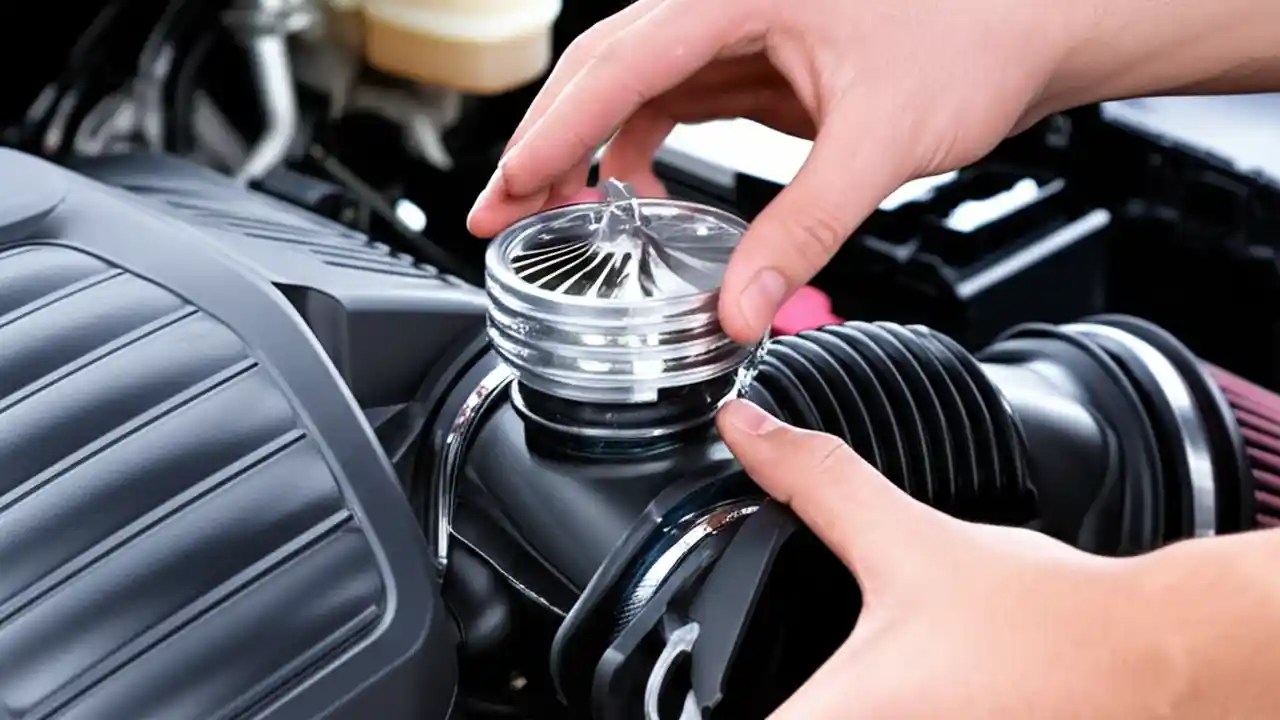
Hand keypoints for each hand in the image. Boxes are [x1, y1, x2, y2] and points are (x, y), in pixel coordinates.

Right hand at [467, 0, 1279, 343]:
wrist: (1039, 18)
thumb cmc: (981, 33)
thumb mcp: (881, 139)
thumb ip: (804, 226)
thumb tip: (743, 306)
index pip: (617, 63)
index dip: (551, 131)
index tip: (506, 191)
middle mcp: (727, 0)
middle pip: (604, 70)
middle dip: (546, 146)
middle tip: (501, 217)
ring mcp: (739, 27)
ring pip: (632, 87)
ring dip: (587, 152)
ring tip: (552, 218)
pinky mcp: (759, 56)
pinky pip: (676, 100)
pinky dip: (643, 149)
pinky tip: (635, 196)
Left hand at [716, 399, 1194, 718]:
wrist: (1150, 660)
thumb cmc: (1047, 622)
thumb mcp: (908, 539)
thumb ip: (815, 482)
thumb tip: (749, 429)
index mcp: (835, 719)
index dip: (697, 703)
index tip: (688, 678)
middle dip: (760, 691)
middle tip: (754, 666)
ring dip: (817, 698)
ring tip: (849, 666)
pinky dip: (872, 708)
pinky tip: (888, 688)